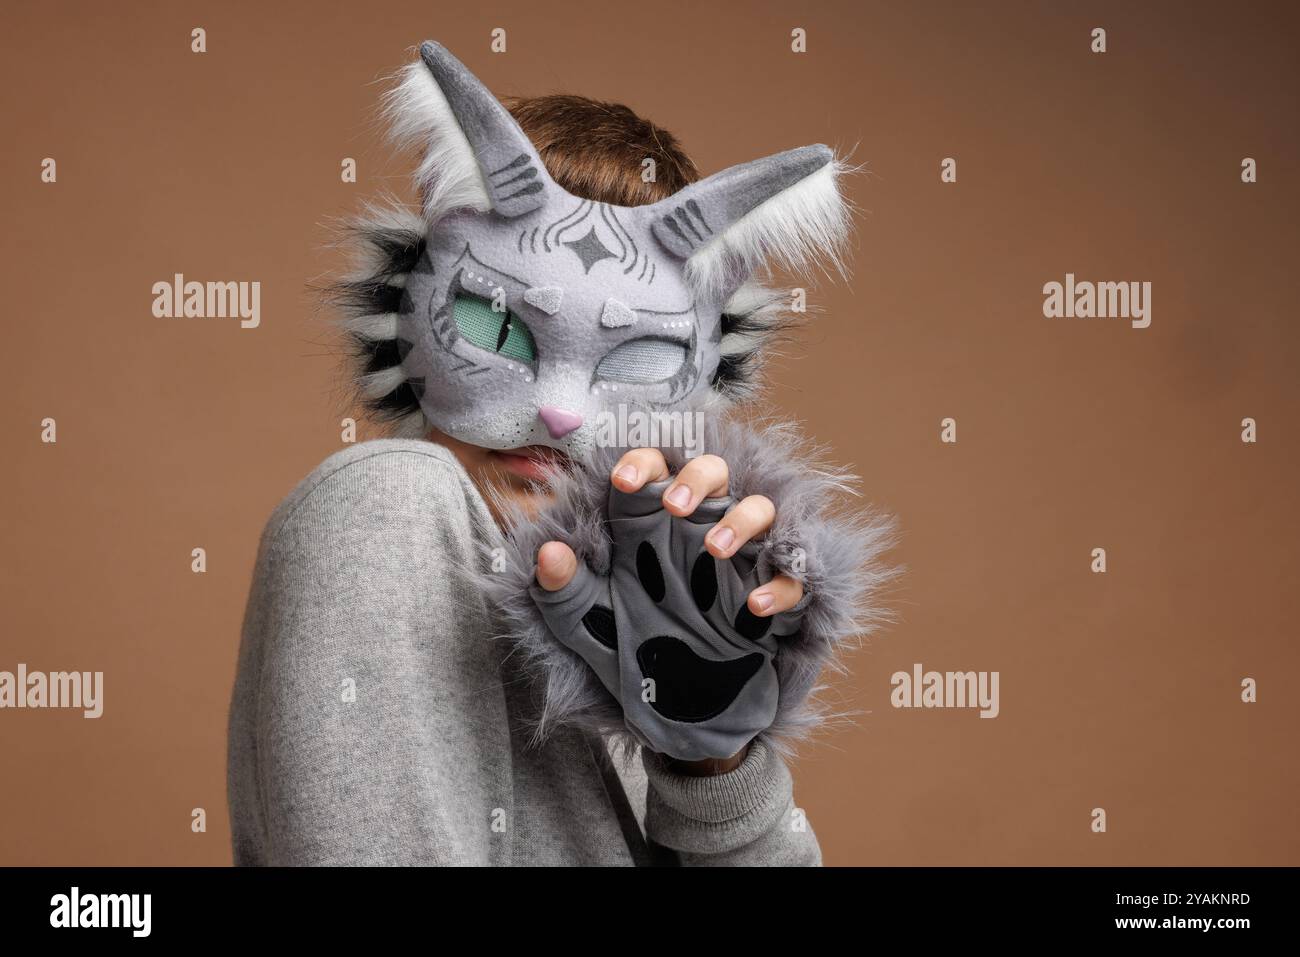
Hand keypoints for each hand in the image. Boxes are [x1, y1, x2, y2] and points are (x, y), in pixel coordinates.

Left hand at [530, 449, 806, 762]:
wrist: (683, 722)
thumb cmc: (635, 660)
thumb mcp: (589, 629)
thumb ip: (563, 592)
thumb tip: (547, 553)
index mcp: (653, 533)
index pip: (654, 472)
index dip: (643, 463)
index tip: (623, 481)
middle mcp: (699, 535)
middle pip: (713, 471)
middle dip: (698, 478)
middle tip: (674, 508)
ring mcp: (743, 564)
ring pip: (761, 508)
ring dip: (742, 518)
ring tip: (713, 550)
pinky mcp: (777, 599)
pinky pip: (795, 575)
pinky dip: (780, 584)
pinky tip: (752, 608)